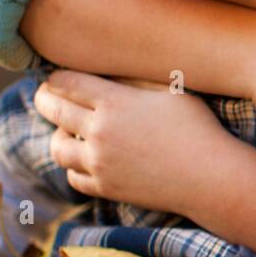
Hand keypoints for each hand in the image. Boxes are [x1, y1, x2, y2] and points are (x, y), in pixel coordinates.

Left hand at [33, 70, 225, 216]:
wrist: (210, 177)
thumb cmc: (197, 127)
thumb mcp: (170, 89)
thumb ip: (135, 77)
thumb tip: (110, 68)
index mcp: (114, 102)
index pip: (65, 82)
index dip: (56, 78)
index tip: (57, 77)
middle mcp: (99, 132)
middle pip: (53, 110)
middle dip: (45, 99)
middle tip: (46, 96)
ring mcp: (100, 163)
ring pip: (57, 148)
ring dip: (58, 135)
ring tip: (67, 130)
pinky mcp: (106, 188)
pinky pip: (74, 178)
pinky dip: (75, 167)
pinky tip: (85, 158)